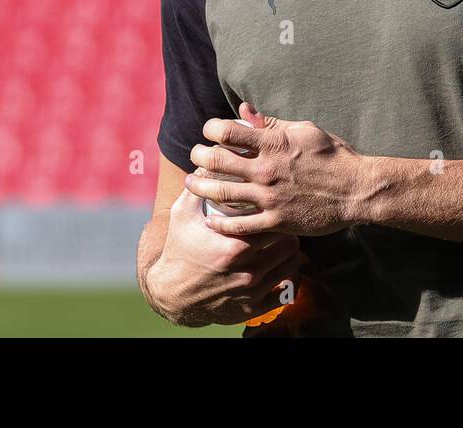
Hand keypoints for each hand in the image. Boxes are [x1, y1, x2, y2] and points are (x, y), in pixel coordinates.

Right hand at [146, 179, 300, 326]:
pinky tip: (283, 267)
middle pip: (288, 245)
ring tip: (285, 241)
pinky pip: (285, 293)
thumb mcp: (184, 213)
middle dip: (288, 232)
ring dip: (290, 254)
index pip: (274, 223)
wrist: (171, 293)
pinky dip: (287, 279)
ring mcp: (251, 292)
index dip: (279, 213)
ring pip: (291, 267)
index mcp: (234, 247)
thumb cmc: (179, 247)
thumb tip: (212, 153)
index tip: (278, 204)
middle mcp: (246, 272)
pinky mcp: (252, 309)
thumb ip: (201, 184)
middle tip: (285, 222)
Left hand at [186, 102, 372, 237]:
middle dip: (199, 156)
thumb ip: (271, 123)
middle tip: (196, 156)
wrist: (356, 190)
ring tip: (192, 183)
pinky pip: (239, 225)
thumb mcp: (305, 130)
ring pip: (221, 193)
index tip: (210, 132)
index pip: (226, 131)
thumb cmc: (333, 156)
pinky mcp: (275, 221)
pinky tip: (210, 220)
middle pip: (216, 161)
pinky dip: (219, 223)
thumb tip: (244, 111)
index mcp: (274, 144)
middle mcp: (266, 170)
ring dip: (200, 187)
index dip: (211, 129)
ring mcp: (269, 198)